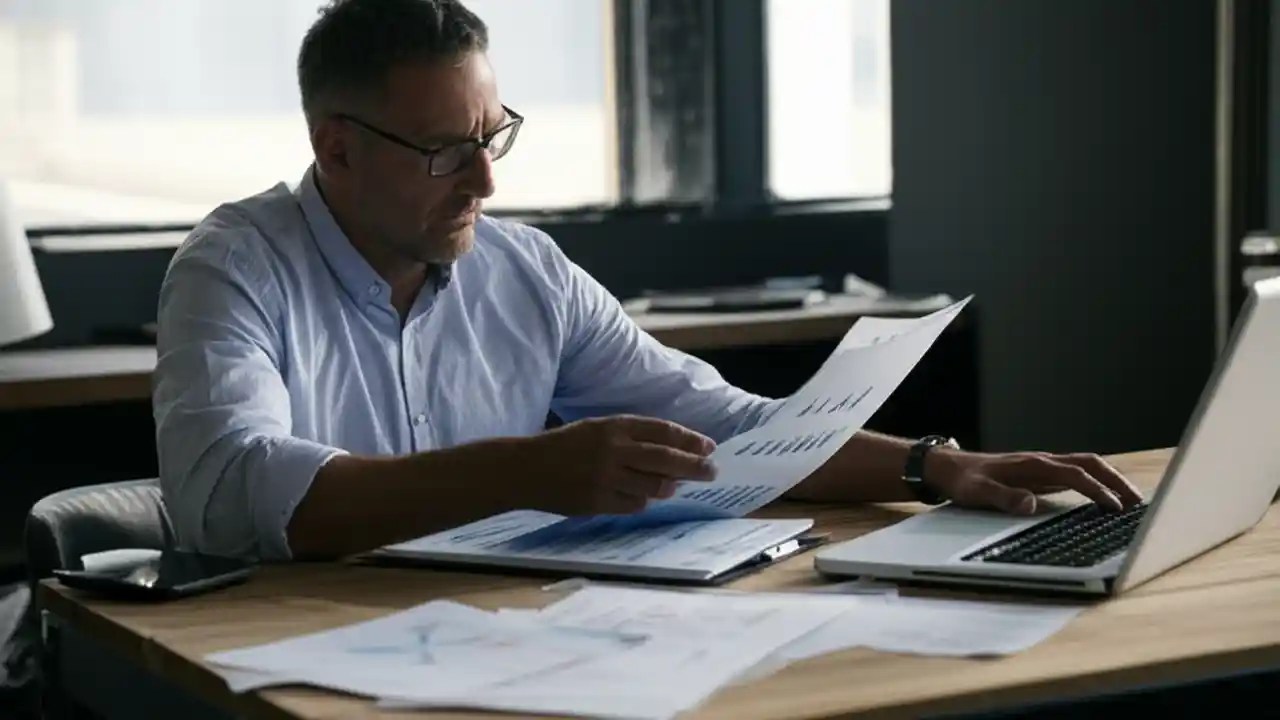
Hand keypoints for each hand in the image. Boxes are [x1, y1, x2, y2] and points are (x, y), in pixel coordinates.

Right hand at [516, 415, 717, 515]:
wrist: (527, 469)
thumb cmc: (566, 446)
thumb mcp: (597, 428)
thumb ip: (631, 437)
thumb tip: (672, 453)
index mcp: (614, 426)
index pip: (662, 431)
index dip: (689, 439)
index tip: (708, 446)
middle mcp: (613, 450)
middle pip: (666, 459)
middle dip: (695, 466)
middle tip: (711, 471)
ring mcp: (606, 478)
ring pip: (654, 486)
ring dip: (669, 486)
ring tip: (674, 485)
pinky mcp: (598, 501)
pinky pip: (634, 505)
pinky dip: (643, 502)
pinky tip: (643, 497)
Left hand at [926, 449, 1144, 514]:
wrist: (948, 468)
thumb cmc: (963, 481)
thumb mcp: (977, 492)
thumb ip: (1003, 498)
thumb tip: (1030, 504)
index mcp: (1032, 465)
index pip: (1074, 474)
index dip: (1096, 490)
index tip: (1114, 508)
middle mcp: (1042, 462)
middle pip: (1090, 463)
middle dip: (1116, 480)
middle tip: (1138, 503)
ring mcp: (1042, 466)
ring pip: (1086, 466)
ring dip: (1110, 480)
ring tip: (1131, 502)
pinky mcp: (1040, 474)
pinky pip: (1076, 474)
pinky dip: (1096, 482)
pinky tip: (1105, 499)